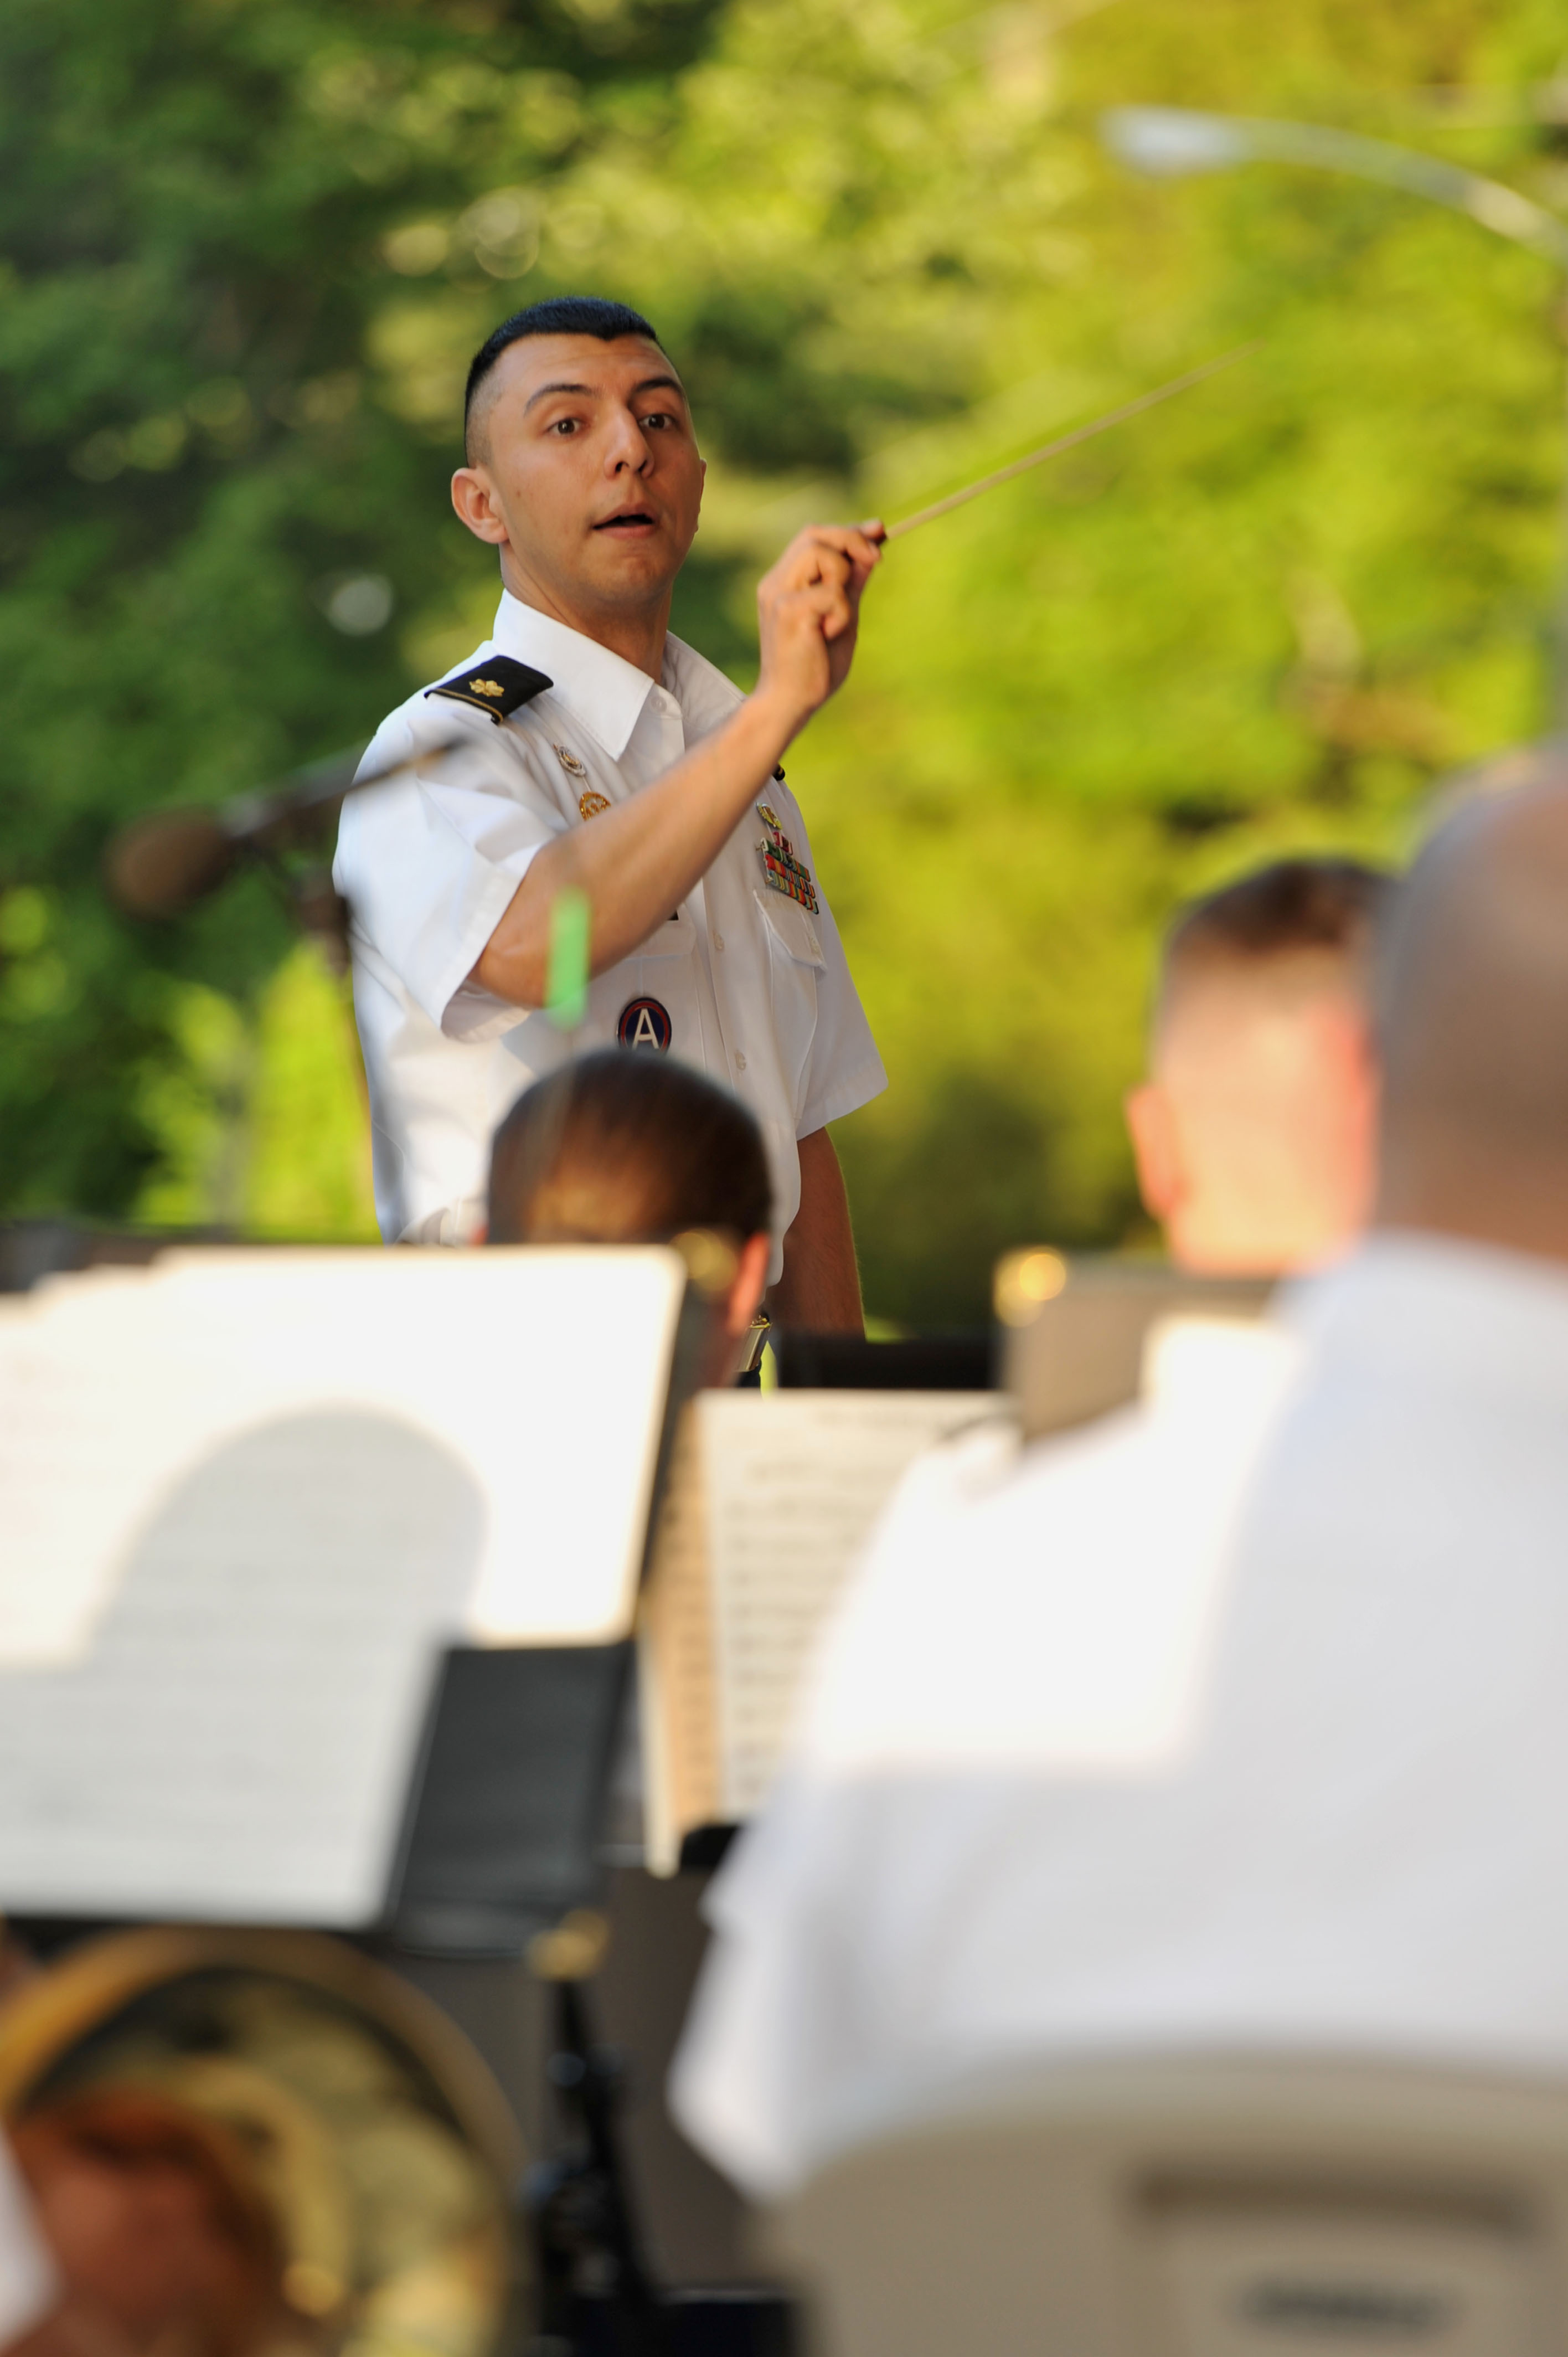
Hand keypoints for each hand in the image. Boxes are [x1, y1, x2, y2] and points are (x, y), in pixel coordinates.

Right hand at [753, 523, 882, 737]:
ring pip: (820, 552)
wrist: (791, 704)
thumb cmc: (814, 667)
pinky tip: (827, 635)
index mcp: (784, 581)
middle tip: (878, 559)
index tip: (880, 531)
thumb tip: (872, 550)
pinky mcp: (788, 611)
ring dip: (843, 578)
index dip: (849, 530)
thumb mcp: (842, 618)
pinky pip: (831, 593)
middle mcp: (776, 582)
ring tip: (837, 615)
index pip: (813, 537)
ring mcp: (779, 594)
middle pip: (813, 533)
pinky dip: (842, 613)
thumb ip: (852, 585)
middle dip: (852, 539)